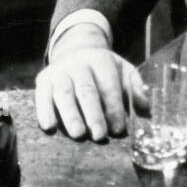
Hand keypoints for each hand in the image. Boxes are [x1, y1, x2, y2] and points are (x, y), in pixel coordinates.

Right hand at [35, 25, 145, 141]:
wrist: (75, 51)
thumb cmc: (104, 70)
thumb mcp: (123, 71)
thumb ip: (134, 88)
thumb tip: (145, 107)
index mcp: (101, 60)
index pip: (109, 85)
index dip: (114, 107)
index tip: (119, 129)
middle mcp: (78, 64)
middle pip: (86, 90)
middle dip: (94, 114)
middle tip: (100, 135)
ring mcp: (59, 71)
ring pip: (64, 94)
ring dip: (71, 115)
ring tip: (78, 134)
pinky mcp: (43, 79)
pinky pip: (42, 96)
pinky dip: (44, 111)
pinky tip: (49, 127)